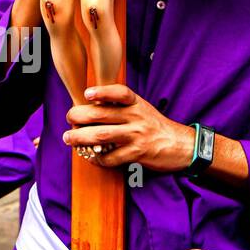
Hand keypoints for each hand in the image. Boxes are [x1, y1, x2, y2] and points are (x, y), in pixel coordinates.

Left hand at [61, 84, 193, 171]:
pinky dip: (98, 158)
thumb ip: (121, 106)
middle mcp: (136, 117)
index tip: (87, 94)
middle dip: (79, 117)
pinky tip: (92, 157)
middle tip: (68, 119)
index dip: (102, 91)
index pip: (119, 93)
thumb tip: (92, 105)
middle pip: (101, 114)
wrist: (180, 145)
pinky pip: (111, 157)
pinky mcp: (137, 153)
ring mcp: (136, 135)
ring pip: (101, 135)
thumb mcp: (142, 109)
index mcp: (136, 104)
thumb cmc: (155, 126)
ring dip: (80, 138)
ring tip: (69, 139)